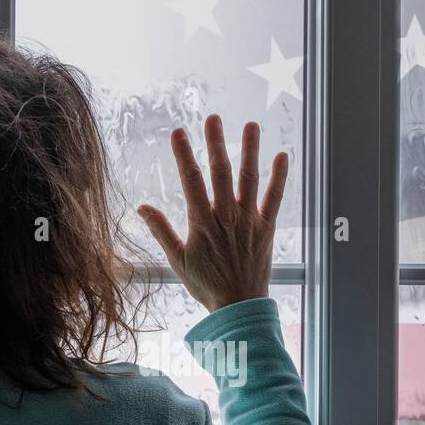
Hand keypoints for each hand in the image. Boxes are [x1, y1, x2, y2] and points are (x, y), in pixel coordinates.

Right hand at [138, 114, 287, 312]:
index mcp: (201, 222)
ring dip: (250, 150)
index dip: (184, 155)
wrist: (238, 306)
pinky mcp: (266, 228)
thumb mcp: (177, 260)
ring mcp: (248, 220)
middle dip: (216, 143)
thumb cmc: (206, 285)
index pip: (191, 180)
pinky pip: (275, 198)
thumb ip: (161, 230)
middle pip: (221, 172)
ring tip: (251, 125)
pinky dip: (279, 177)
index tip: (178, 132)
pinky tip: (282, 156)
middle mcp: (226, 216)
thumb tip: (142, 207)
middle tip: (213, 118)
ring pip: (249, 179)